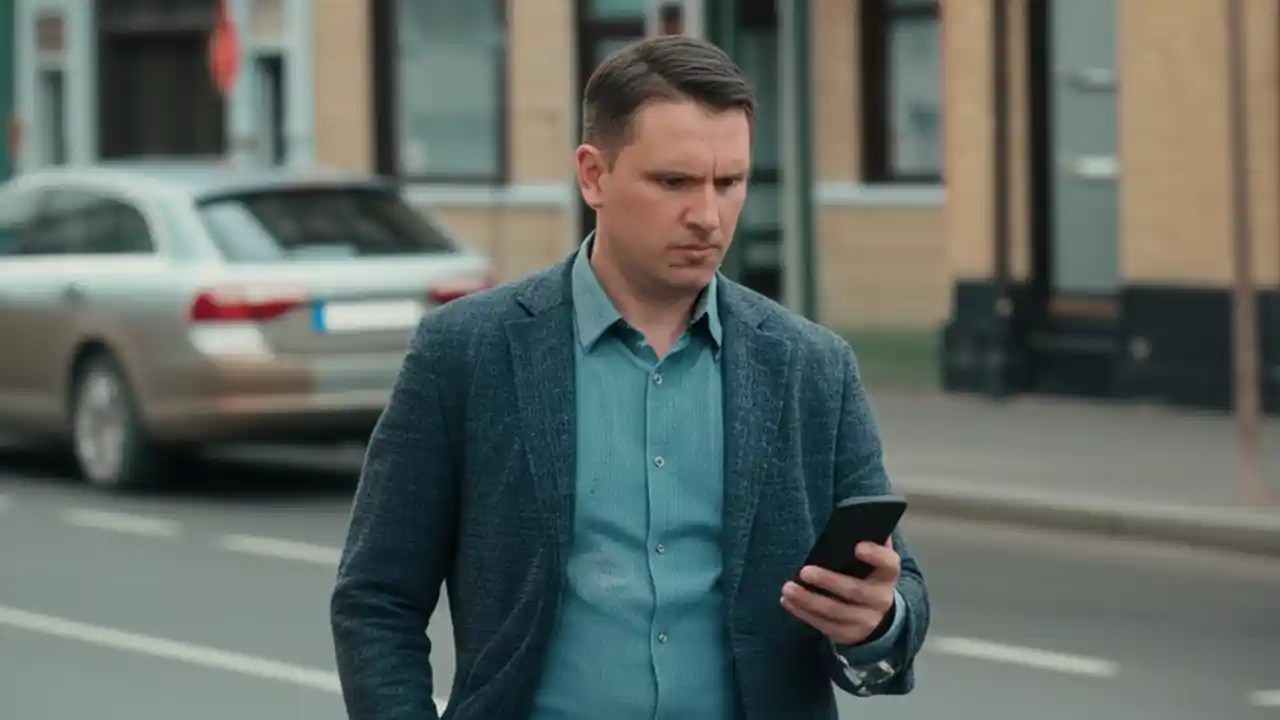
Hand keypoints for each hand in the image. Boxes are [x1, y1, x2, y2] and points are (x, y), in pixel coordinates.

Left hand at [780, 538, 899, 645]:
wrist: (876, 615)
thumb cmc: (867, 576)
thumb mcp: (872, 561)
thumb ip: (867, 542)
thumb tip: (855, 520)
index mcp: (888, 575)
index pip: (889, 563)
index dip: (875, 555)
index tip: (857, 546)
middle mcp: (881, 600)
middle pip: (855, 591)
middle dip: (828, 581)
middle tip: (804, 571)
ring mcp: (866, 621)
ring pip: (835, 612)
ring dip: (808, 600)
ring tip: (788, 588)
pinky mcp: (848, 634)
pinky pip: (823, 625)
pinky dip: (803, 613)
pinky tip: (788, 601)